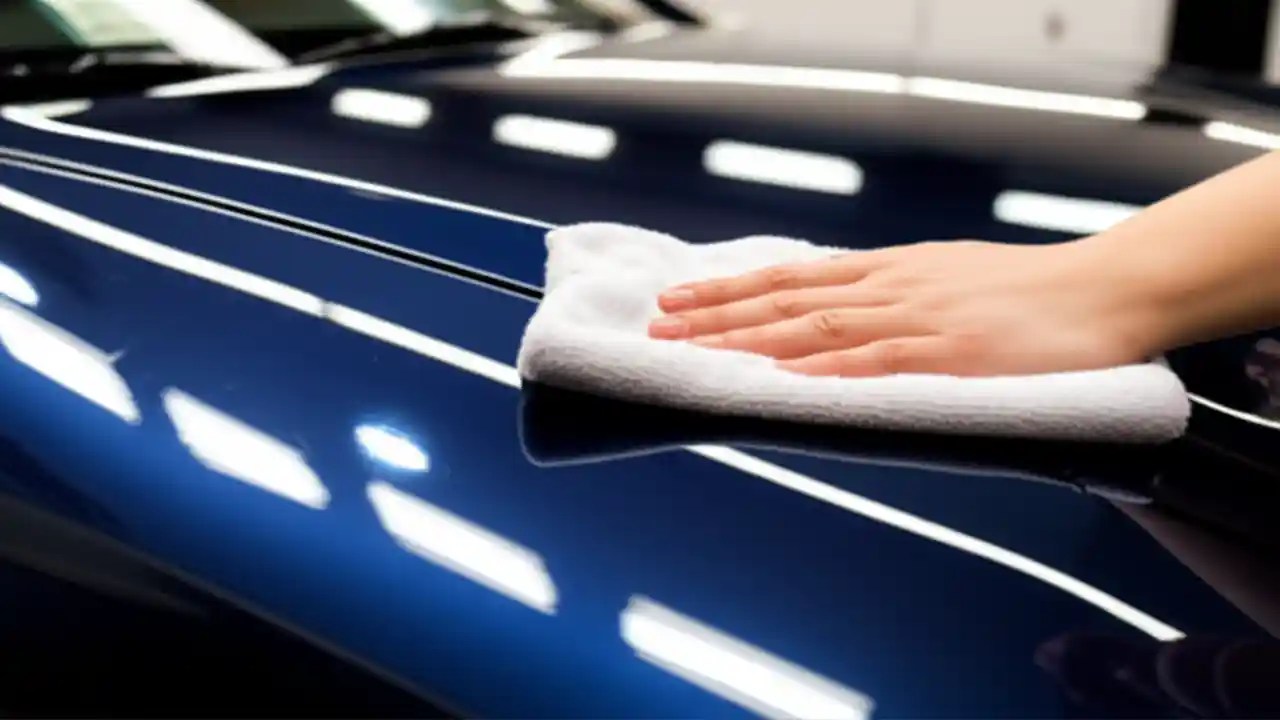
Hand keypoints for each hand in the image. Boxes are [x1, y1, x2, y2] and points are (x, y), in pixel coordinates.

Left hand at [648, 238, 1157, 376]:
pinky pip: (879, 361)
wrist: (1108, 289)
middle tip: (660, 324)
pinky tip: (784, 378)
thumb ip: (892, 292)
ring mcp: (921, 319)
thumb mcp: (947, 275)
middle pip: (788, 298)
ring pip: (818, 327)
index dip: (732, 289)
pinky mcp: (954, 354)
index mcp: (891, 269)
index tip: (680, 297)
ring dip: (751, 340)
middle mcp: (893, 287)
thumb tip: (837, 305)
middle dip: (719, 313)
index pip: (793, 275)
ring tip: (696, 350)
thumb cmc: (1030, 290)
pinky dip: (826, 370)